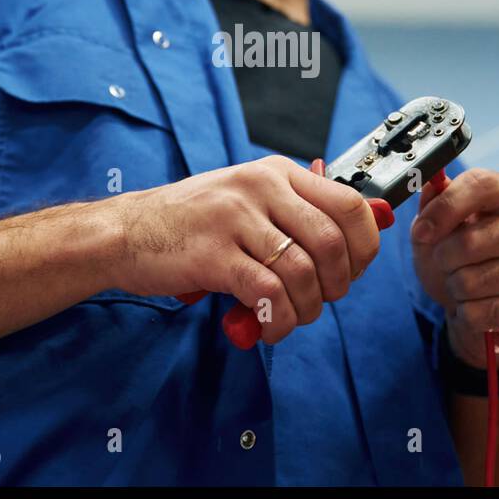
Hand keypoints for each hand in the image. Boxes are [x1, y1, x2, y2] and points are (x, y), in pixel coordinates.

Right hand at [109, 156, 381, 343]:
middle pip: (332, 242)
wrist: (125, 232)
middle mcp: (259, 187)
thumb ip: (299, 211)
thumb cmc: (191, 222)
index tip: (352, 271)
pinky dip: (276, 320)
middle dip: (337, 285)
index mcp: (275, 172)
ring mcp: (235, 218)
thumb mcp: (248, 200)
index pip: (349, 203)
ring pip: (302, 272)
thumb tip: (373, 220)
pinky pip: (268, 293)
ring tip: (287, 317)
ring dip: (305, 308)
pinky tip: (266, 326)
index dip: (363, 247)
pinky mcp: (212, 254)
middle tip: (319, 300)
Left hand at [411, 169, 498, 368]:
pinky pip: (482, 311)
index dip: (446, 208)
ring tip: (464, 285)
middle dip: (443, 258)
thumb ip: (431, 205)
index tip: (422, 231)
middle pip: (471, 240)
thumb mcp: (437, 229)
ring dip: (454, 287)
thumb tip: (429, 185)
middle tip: (446, 263)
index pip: (482, 184)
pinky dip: (467, 313)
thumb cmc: (458, 260)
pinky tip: (478, 306)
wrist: (477, 309)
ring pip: (471, 281)